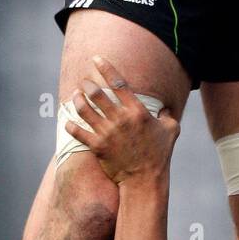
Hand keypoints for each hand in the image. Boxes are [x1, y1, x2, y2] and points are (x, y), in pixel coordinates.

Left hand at [65, 55, 179, 185]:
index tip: (96, 59)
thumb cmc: (159, 155)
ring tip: (75, 95)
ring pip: (85, 110)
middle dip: (88, 84)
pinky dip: (71, 125)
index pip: (119, 83)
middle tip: (84, 81)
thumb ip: (167, 116)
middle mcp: (120, 119)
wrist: (145, 180)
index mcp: (137, 111)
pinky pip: (79, 132)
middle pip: (97, 94)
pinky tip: (67, 121)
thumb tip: (166, 109)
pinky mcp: (98, 147)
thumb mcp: (171, 131)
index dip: (106, 68)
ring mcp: (107, 133)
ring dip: (77, 100)